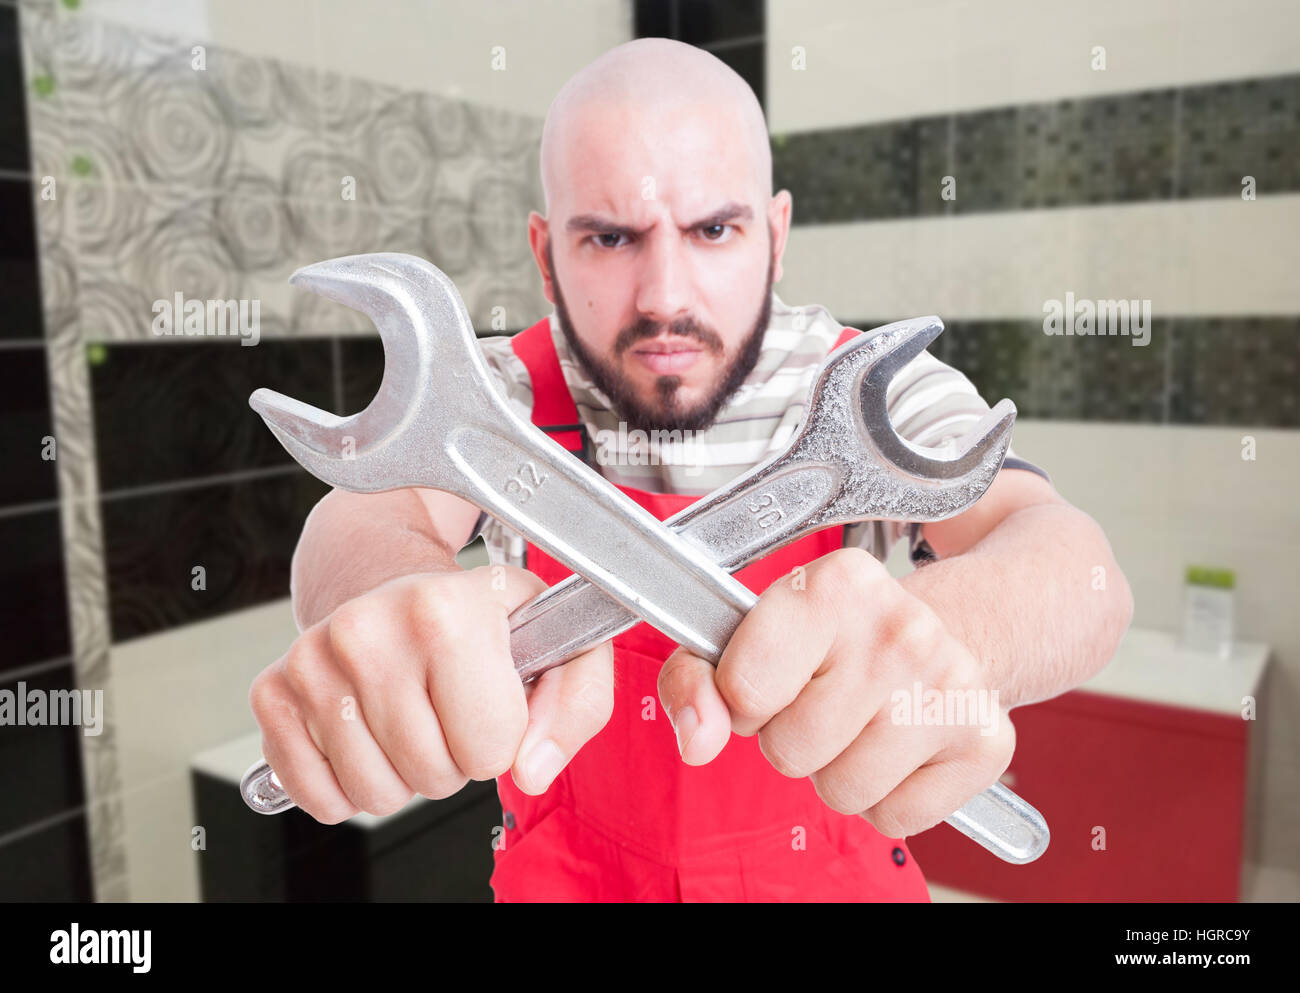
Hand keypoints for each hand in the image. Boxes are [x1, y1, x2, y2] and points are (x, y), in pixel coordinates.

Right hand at [249, 565, 613, 822]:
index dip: (500, 738)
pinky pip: (319, 795)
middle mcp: (368, 628)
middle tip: (449, 709)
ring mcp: (313, 660)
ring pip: (375, 794)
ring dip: (404, 774)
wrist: (393, 581)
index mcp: (446, 609)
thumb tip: (531, 769)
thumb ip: (577, 704)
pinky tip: (368, 733)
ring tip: (412, 716)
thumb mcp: (555, 642)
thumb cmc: (478, 619)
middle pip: (433, 776)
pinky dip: (350, 785)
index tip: (491, 698)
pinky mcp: (273, 692)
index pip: (490, 749)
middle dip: (453, 759)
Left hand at [657, 547, 1013, 838]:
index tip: (763, 681)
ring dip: (837, 770)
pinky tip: (897, 747)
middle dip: (791, 737)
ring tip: (859, 722)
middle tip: (820, 700)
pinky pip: (895, 817)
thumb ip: (697, 678)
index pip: (743, 689)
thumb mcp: (750, 635)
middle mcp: (900, 630)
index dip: (740, 700)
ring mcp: (950, 686)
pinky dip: (886, 796)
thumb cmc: (831, 639)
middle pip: (790, 749)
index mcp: (834, 585)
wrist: (944, 629)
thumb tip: (697, 738)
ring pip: (842, 790)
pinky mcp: (986, 742)